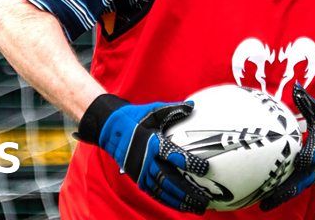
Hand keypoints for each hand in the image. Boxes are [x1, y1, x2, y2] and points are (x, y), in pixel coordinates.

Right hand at [76, 94, 210, 213]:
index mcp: (152, 143)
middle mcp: (146, 161)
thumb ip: (174, 109)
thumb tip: (193, 106)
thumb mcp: (153, 111)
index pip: (174, 156)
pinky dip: (168, 200)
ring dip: (180, 200)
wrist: (109, 128)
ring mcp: (141, 172)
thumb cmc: (135, 118)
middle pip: (170, 180)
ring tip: (197, 207)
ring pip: (163, 190)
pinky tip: (181, 205)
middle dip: (188, 191)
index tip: (205, 169)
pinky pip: (154, 192)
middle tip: (204, 199)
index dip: (189, 163)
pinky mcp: (137, 178)